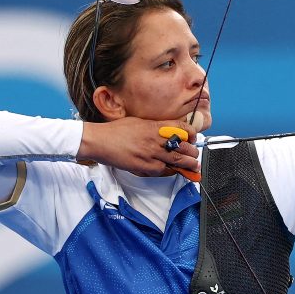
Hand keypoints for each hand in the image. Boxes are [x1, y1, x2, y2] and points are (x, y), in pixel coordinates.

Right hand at [78, 116, 200, 176]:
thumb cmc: (116, 131)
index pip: (183, 129)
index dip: (192, 135)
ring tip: (193, 166)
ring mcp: (151, 153)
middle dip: (193, 152)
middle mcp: (155, 139)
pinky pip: (164, 170)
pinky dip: (172, 171)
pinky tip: (174, 170)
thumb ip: (155, 127)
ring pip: (178, 161)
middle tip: (195, 155)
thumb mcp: (139, 122)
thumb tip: (170, 133)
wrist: (99, 141)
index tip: (193, 139)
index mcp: (155, 126)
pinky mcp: (145, 166)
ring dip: (188, 164)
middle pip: (184, 147)